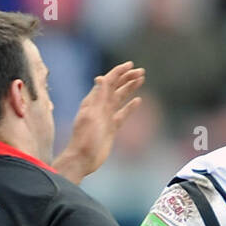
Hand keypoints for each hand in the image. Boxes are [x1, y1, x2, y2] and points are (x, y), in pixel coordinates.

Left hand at [54, 62, 144, 181]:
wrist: (83, 159)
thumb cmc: (85, 138)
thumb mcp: (92, 116)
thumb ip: (99, 98)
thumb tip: (103, 78)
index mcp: (94, 100)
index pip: (108, 81)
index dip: (119, 72)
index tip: (131, 66)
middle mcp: (100, 106)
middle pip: (116, 87)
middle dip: (128, 78)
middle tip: (141, 71)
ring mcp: (106, 117)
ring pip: (120, 98)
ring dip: (130, 88)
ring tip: (141, 80)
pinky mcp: (111, 128)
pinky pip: (123, 114)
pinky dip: (130, 107)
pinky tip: (138, 101)